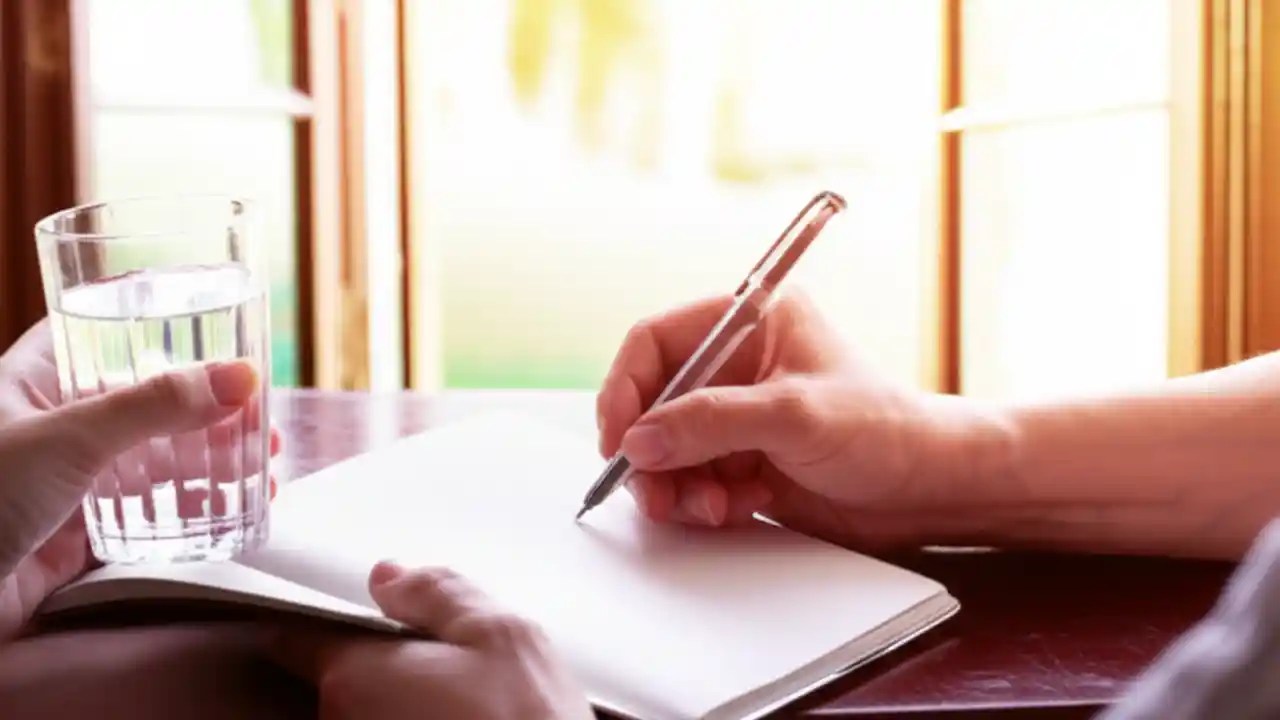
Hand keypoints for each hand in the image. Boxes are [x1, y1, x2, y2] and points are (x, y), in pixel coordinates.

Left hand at [0, 319, 281, 638]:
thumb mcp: (70, 437)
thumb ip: (157, 407)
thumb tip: (242, 376)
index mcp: (32, 381)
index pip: (102, 334)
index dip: (158, 327)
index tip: (220, 332)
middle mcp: (49, 427)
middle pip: (143, 403)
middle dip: (207, 410)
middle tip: (261, 419)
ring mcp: (63, 485)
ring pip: (149, 464)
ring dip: (208, 466)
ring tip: (263, 473)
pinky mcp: (73, 540)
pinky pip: (143, 519)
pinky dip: (188, 517)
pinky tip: (227, 517)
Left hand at [268, 562, 593, 719]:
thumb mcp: (501, 635)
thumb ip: (435, 594)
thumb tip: (390, 578)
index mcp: (355, 677)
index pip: (298, 636)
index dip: (327, 619)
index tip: (357, 619)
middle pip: (344, 681)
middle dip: (388, 669)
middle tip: (453, 670)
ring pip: (370, 716)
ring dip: (403, 707)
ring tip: (466, 710)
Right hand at [596, 291, 1011, 549]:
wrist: (927, 489)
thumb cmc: (883, 430)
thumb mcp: (794, 416)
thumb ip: (712, 423)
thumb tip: (640, 440)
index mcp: (750, 322)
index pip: (657, 342)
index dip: (627, 388)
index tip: (618, 438)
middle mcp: (735, 365)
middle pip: (652, 402)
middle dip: (651, 451)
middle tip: (655, 490)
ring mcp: (736, 415)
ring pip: (666, 449)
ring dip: (675, 484)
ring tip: (710, 506)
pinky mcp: (740, 460)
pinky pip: (690, 480)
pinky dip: (701, 501)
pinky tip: (738, 508)